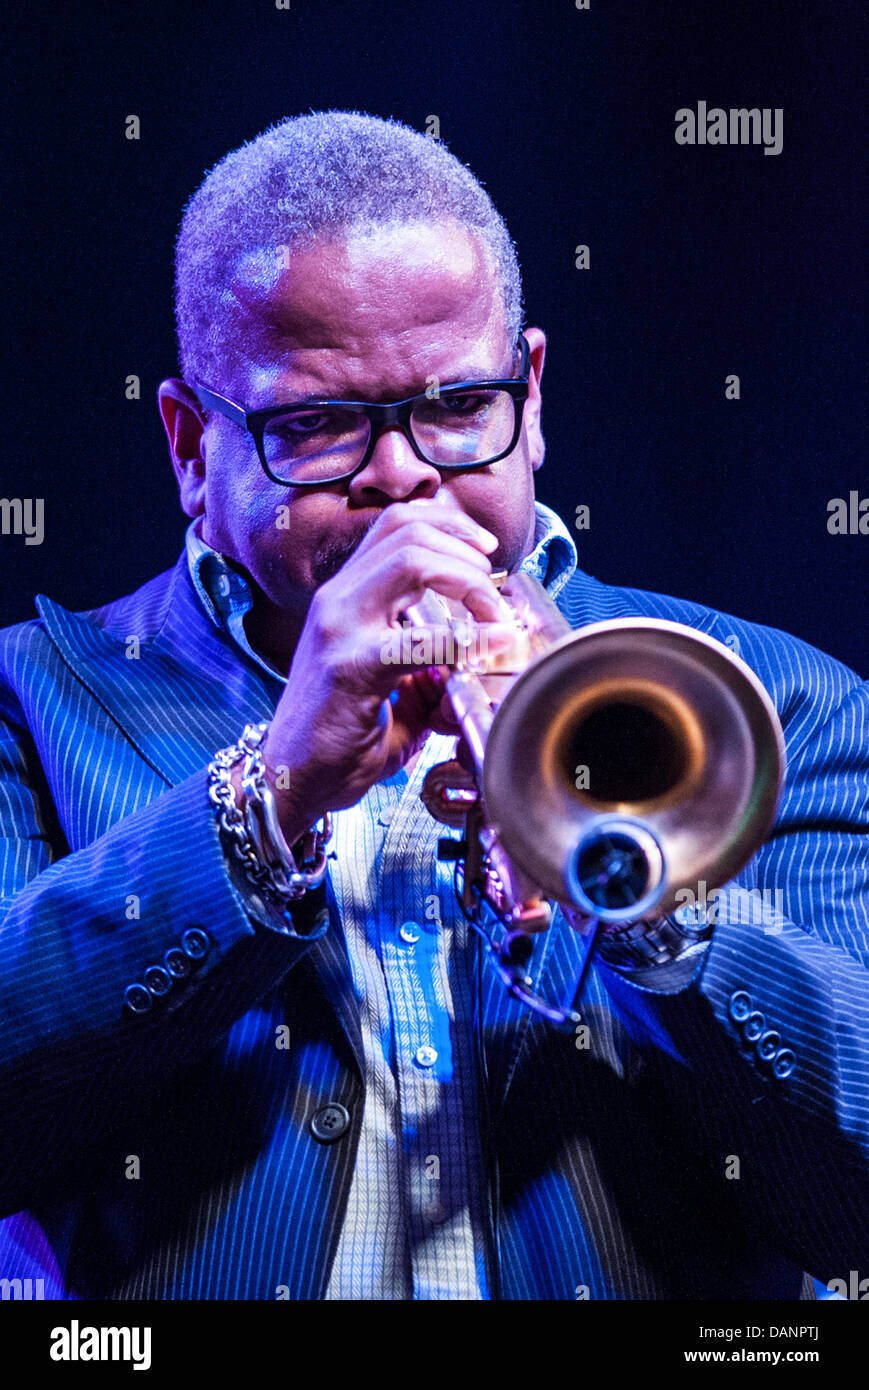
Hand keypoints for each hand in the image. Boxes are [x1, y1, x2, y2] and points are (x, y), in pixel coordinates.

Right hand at [259, 500, 509, 843]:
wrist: (286, 780)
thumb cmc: (335, 738)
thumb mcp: (392, 690)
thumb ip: (433, 670)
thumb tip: (480, 663)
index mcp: (346, 596)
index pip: (397, 525)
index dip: (450, 526)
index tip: (486, 554)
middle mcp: (338, 600)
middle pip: (407, 529)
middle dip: (466, 549)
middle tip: (495, 590)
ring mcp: (339, 627)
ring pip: (411, 559)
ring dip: (466, 578)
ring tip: (491, 614)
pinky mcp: (350, 666)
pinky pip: (419, 638)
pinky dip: (467, 637)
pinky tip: (491, 644)